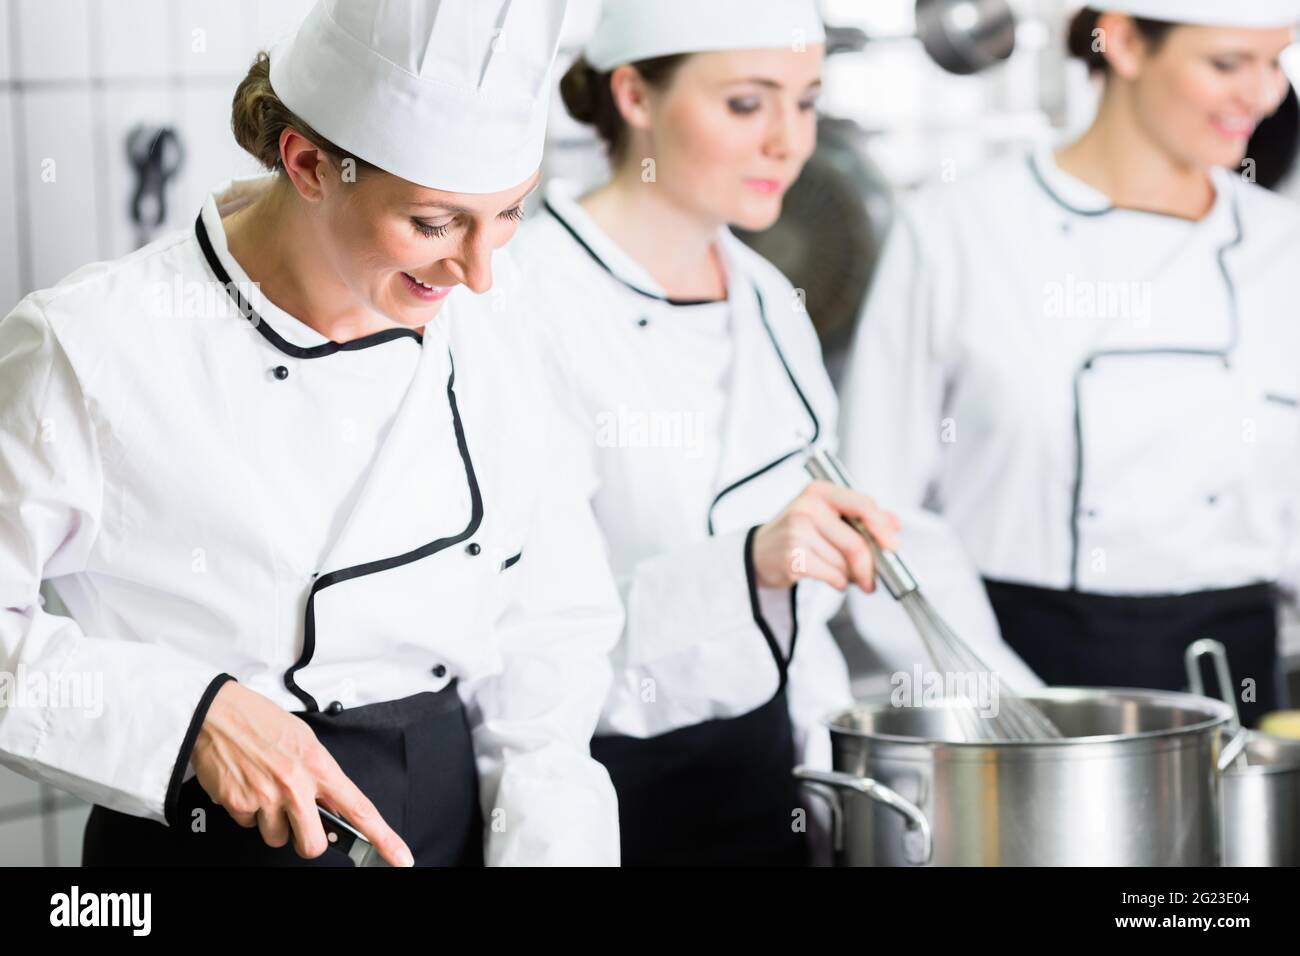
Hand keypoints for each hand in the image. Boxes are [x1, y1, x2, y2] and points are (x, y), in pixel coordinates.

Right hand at [191, 681, 413, 866]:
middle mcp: (295, 785)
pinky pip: (249, 825)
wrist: (217, 712)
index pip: (360, 810)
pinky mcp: (239, 804)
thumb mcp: (305, 741)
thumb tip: (333, 806)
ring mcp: (266, 797)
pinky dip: (247, 811)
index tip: (400, 858)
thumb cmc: (261, 721)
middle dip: (308, 840)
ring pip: (277, 838)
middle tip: (299, 820)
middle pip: (314, 845)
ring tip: (265, 789)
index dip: (384, 839)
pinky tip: (246, 785)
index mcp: (319, 766)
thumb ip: (321, 774)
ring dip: (273, 822)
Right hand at [752, 481, 900, 591]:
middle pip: (856, 543)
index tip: (893, 546)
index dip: (882, 528)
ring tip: (842, 574)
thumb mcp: (826, 515)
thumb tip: (894, 523)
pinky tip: (831, 578)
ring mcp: (797, 532)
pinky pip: (833, 576)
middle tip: (872, 579)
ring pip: (845, 563)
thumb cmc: (796, 533)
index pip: (863, 505)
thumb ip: (861, 517)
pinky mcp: (792, 556)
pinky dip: (838, 582)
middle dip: (870, 566)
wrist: (758, 553)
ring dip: (851, 576)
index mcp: (819, 491)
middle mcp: (807, 507)